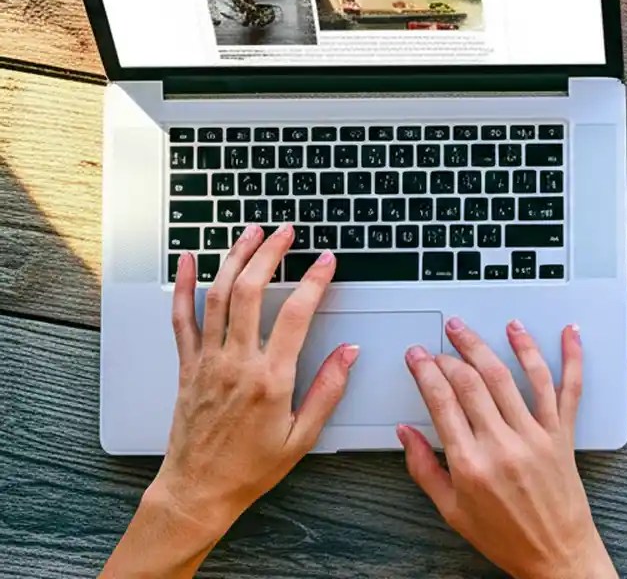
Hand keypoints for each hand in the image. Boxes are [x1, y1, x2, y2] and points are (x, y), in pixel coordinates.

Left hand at [102, 225, 356, 577]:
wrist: (198, 489)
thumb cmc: (251, 468)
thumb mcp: (303, 437)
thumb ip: (328, 390)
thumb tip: (349, 352)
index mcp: (271, 379)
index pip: (297, 315)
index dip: (314, 281)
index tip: (326, 261)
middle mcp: (236, 363)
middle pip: (253, 291)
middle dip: (270, 253)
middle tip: (286, 231)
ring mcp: (207, 361)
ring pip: (219, 295)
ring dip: (235, 258)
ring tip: (250, 233)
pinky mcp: (187, 365)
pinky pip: (182, 317)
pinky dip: (183, 285)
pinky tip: (187, 261)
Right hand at [399, 318, 616, 578]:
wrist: (555, 554)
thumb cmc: (504, 536)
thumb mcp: (451, 510)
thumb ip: (423, 468)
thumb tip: (405, 432)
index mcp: (471, 464)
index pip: (442, 402)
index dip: (426, 372)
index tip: (417, 356)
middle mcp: (505, 445)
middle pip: (475, 382)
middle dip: (454, 352)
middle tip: (444, 336)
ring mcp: (537, 437)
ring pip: (515, 376)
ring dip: (496, 344)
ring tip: (479, 328)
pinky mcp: (563, 436)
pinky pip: (567, 389)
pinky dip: (571, 358)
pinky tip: (568, 333)